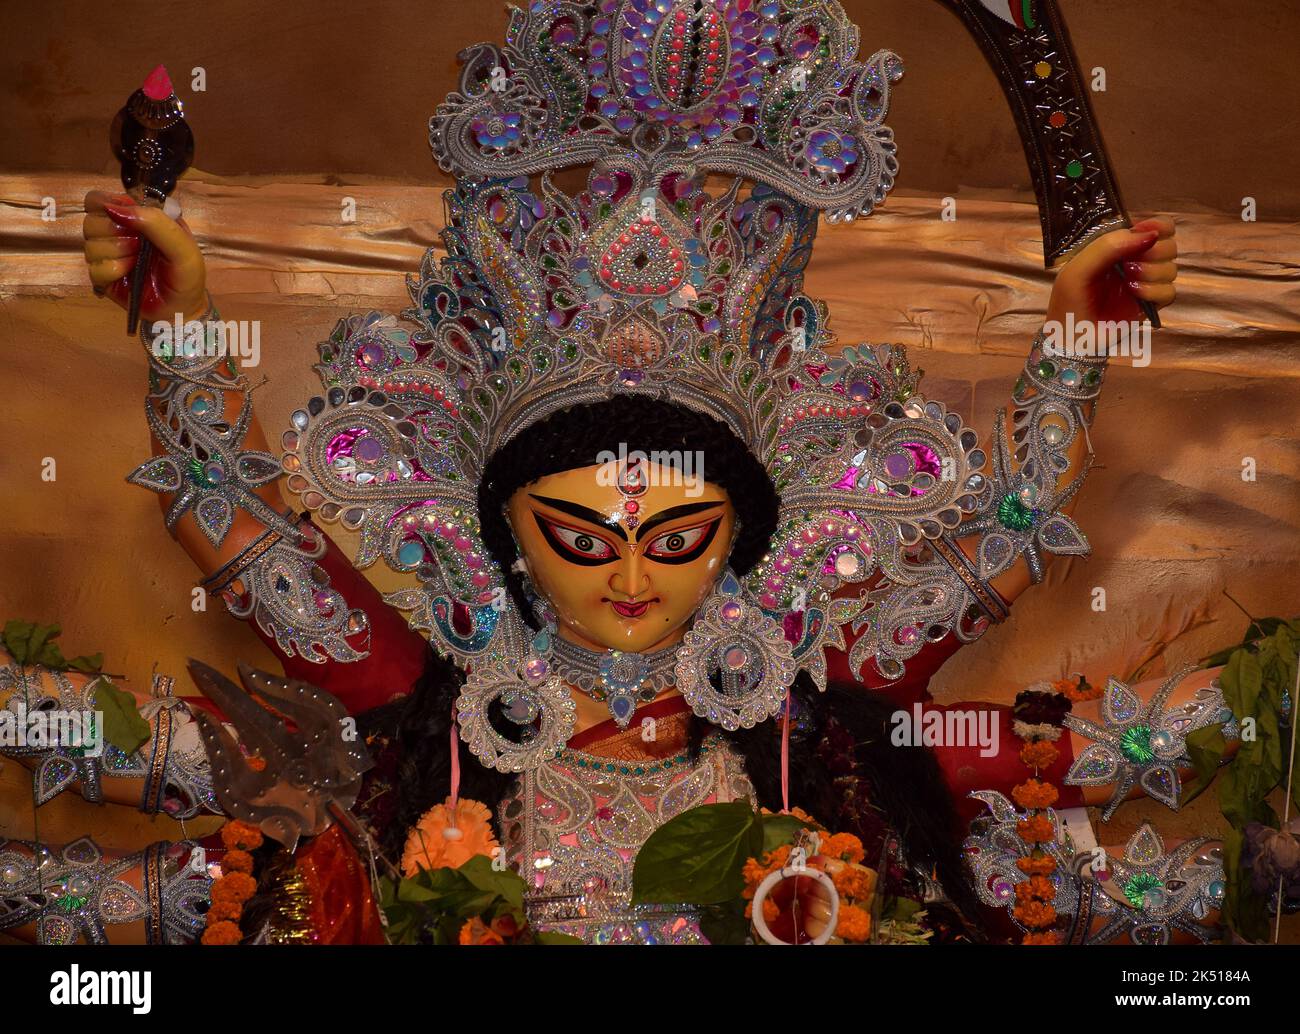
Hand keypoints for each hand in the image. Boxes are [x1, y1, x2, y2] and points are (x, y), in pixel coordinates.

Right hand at [82, 189, 206, 322]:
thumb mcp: (183, 246)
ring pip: (89, 243)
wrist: (182, 309)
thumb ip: (155, 222)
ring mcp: (108, 255)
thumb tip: (114, 208)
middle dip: (115, 231)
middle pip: (91, 219)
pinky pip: (92, 268)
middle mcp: (117, 233)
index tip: (126, 218)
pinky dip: (111, 271)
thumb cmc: (187, 274)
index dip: (107, 204)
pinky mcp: (103, 276)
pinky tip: (127, 274)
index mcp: (136, 217)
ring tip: (136, 260)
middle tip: (138, 245)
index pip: (100, 199)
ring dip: (116, 252)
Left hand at [1045, 216, 1176, 327]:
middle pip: (1168, 244)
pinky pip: (1170, 291)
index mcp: (1118, 246)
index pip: (1153, 225)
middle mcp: (1135, 261)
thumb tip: (1150, 234)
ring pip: (1171, 267)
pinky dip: (1155, 291)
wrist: (1072, 340)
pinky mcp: (1151, 304)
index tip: (1147, 236)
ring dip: (1152, 273)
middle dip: (1154, 253)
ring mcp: (1144, 283)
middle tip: (1130, 265)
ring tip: (1128, 283)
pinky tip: (1135, 295)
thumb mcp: (1078, 270)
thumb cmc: (1069, 303)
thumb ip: (1108, 246)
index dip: (1157, 226)